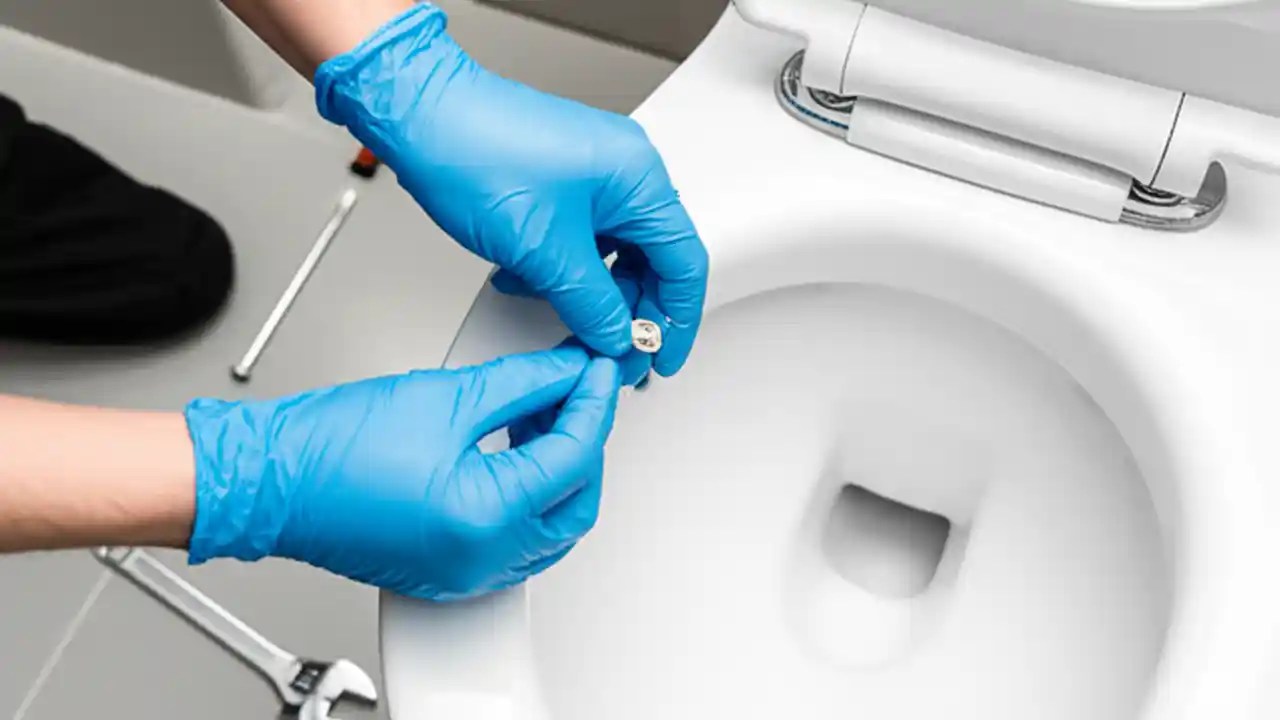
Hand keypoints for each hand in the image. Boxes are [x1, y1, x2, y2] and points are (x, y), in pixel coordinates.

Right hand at [183, 348, 620, 600]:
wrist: (268, 480)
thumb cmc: (329, 447)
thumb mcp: (444, 396)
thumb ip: (523, 384)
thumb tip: (566, 374)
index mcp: (484, 518)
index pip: (574, 456)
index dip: (593, 403)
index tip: (595, 369)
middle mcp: (481, 559)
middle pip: (576, 500)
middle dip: (585, 443)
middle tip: (577, 391)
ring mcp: (467, 574)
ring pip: (551, 526)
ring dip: (560, 471)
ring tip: (545, 413)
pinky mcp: (450, 572)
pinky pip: (515, 540)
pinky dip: (528, 497)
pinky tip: (518, 451)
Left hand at [314, 3, 708, 376]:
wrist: (417, 115)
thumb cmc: (476, 153)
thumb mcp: (545, 252)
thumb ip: (592, 305)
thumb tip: (617, 337)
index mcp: (638, 179)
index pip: (683, 263)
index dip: (676, 319)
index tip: (661, 357)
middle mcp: (624, 171)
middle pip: (651, 259)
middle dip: (630, 311)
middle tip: (614, 351)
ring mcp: (592, 173)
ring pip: (612, 252)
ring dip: (593, 293)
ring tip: (573, 325)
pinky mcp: (560, 179)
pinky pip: (581, 236)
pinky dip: (565, 270)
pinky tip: (536, 285)